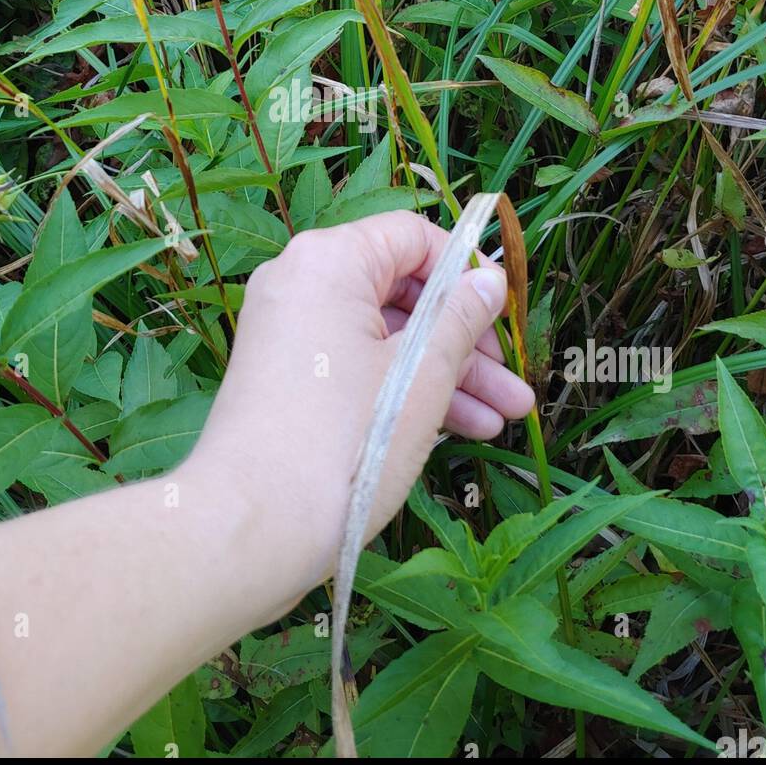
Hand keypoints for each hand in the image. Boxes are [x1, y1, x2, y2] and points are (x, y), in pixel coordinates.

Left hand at [190, 210, 534, 604]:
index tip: (506, 313)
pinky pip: (356, 365)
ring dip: (446, 372)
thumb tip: (489, 279)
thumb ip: (460, 318)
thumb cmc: (343, 443)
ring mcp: (288, 333)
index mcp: (328, 261)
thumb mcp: (421, 375)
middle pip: (401, 291)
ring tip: (504, 417)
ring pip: (384, 337)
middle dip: (465, 337)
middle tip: (514, 382)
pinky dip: (402, 388)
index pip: (413, 236)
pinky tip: (459, 429)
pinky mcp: (284, 379)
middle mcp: (300, 283)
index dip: (467, 270)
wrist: (251, 528)